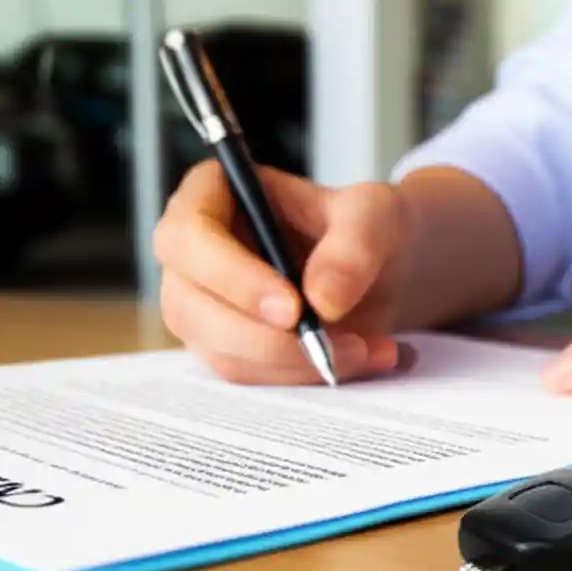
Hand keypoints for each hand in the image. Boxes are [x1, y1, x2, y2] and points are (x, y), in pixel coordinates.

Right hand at [154, 160, 411, 383]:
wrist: (383, 271)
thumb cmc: (365, 227)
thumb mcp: (375, 216)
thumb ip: (353, 247)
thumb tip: (322, 301)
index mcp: (210, 194)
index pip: (188, 236)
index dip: (232, 277)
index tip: (293, 309)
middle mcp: (191, 252)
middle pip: (190, 306)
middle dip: (266, 339)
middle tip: (336, 346)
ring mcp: (200, 306)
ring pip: (222, 353)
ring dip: (296, 364)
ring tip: (369, 350)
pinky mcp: (224, 348)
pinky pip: (249, 376)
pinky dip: (303, 376)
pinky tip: (359, 359)